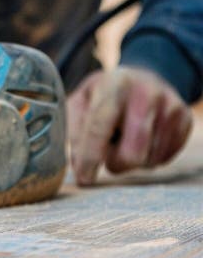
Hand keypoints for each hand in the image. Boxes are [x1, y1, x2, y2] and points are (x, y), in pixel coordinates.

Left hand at [68, 67, 193, 184]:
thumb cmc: (103, 96)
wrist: (143, 78)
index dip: (90, 157)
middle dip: (114, 164)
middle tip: (107, 155)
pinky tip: (141, 140)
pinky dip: (147, 157)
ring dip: (130, 160)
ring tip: (125, 139)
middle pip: (131, 154)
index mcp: (115, 85)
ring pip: (148, 160)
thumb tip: (78, 164)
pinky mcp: (185, 121)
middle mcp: (147, 94)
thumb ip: (73, 131)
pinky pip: (163, 159)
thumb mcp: (80, 102)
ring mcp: (171, 107)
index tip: (84, 179)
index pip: (99, 128)